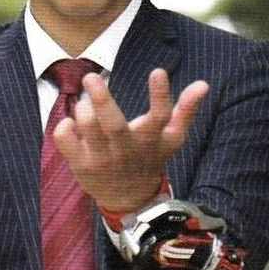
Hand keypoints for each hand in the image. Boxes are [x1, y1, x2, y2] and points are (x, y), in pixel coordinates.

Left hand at [53, 69, 208, 211]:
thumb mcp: (171, 138)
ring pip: (87, 125)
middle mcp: (126, 149)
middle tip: (91, 76)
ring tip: (87, 102)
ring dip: (83, 107)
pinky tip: (73, 123)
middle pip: (113, 123)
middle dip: (102, 98)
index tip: (158, 71)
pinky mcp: (80, 164)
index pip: (160, 116)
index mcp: (150, 139)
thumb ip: (186, 110)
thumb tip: (203, 84)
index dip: (160, 94)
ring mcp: (102, 158)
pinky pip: (65, 139)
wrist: (129, 198)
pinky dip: (65, 125)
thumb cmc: (150, 158)